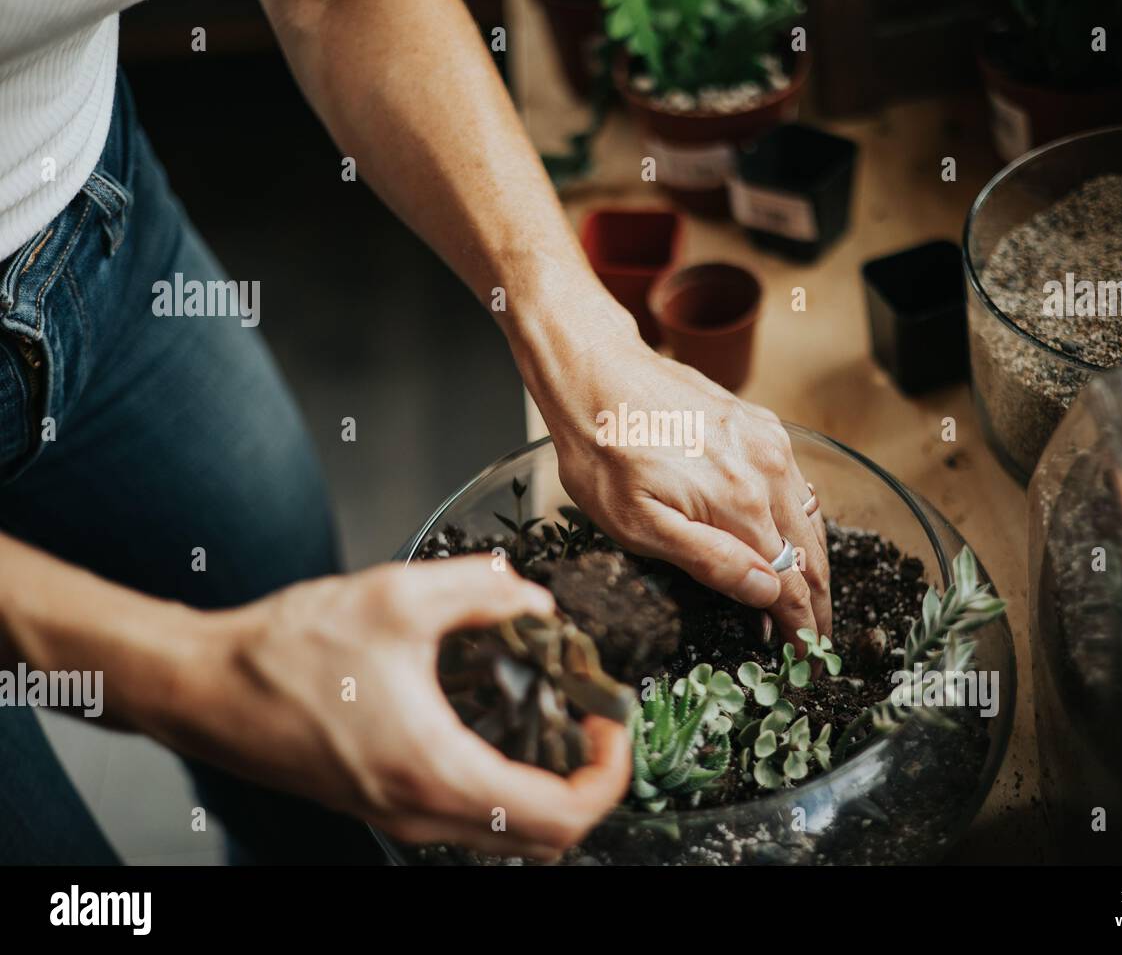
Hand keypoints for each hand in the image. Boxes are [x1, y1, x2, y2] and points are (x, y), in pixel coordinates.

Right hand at [153, 556, 629, 859]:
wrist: (203, 688)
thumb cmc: (284, 653)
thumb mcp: (397, 596)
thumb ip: (482, 589)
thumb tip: (534, 598)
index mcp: (437, 771)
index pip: (561, 816)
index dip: (608, 773)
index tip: (613, 722)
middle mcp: (422, 810)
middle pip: (545, 837)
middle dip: (587, 780)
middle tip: (592, 717)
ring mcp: (401, 814)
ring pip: (507, 833)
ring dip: (548, 784)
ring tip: (553, 714)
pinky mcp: (384, 802)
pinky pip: (470, 816)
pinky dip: (505, 782)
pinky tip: (498, 720)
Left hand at [533, 321, 831, 643]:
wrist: (595, 373)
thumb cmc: (604, 452)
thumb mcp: (637, 524)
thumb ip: (709, 561)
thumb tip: (768, 592)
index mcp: (740, 503)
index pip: (791, 583)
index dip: (802, 628)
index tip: (808, 660)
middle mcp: (768, 471)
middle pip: (812, 556)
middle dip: (818, 606)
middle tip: (817, 646)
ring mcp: (770, 443)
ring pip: (810, 520)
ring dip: (813, 567)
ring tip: (808, 603)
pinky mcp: (762, 425)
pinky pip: (797, 486)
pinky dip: (800, 524)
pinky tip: (788, 541)